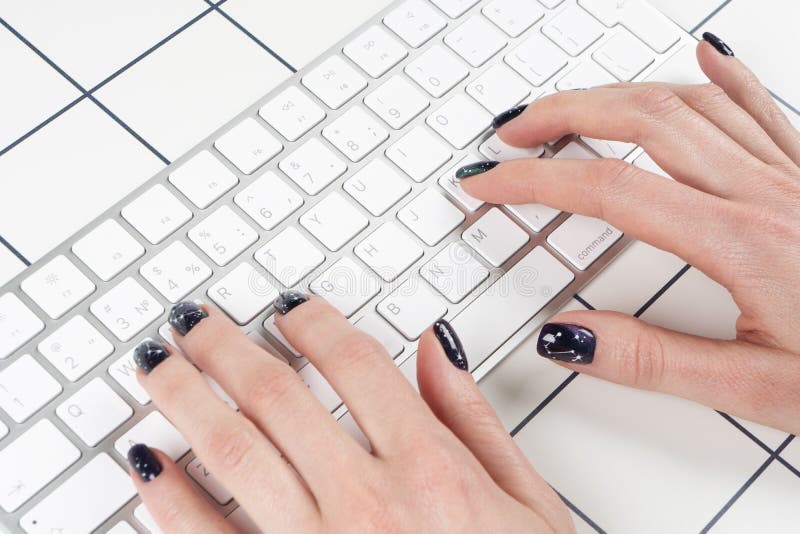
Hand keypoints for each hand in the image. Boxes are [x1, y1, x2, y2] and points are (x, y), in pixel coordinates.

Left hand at [127, 298, 574, 532]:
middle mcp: (369, 503)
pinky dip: (171, 498)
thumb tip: (435, 346)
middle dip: (226, 347)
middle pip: (277, 395)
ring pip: (233, 449)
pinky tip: (150, 465)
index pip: (354, 363)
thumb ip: (473, 417)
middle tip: (197, 322)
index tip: (289, 310)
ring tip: (159, 366)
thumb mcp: (526, 503)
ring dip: (186, 397)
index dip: (314, 323)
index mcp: (431, 469)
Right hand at [458, 38, 799, 434]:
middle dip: (563, 116)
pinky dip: (720, 78)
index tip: (491, 182)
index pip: (611, 191)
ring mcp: (792, 177)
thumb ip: (654, 362)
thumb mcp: (760, 390)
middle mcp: (766, 194)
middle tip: (512, 131)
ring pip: (690, 103)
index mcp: (744, 244)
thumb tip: (570, 335)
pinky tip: (701, 58)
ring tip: (569, 106)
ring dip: (616, 95)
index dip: (536, 181)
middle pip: (642, 121)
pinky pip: (761, 107)